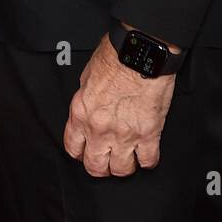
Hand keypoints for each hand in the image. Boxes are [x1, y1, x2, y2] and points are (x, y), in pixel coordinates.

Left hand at [63, 32, 176, 176]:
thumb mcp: (87, 77)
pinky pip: (148, 160)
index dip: (81, 153)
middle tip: (107, 161)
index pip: (73, 148)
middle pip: (95, 166)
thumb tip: (89, 109)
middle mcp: (99, 128)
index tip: (86, 152)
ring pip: (121, 170)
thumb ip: (86, 100)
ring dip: (124, 166)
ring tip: (128, 158)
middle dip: (101, 167)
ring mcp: (124, 134)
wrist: (139, 51)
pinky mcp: (148, 133)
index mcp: (81, 112)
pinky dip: (148, 160)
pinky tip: (147, 153)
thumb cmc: (116, 56)